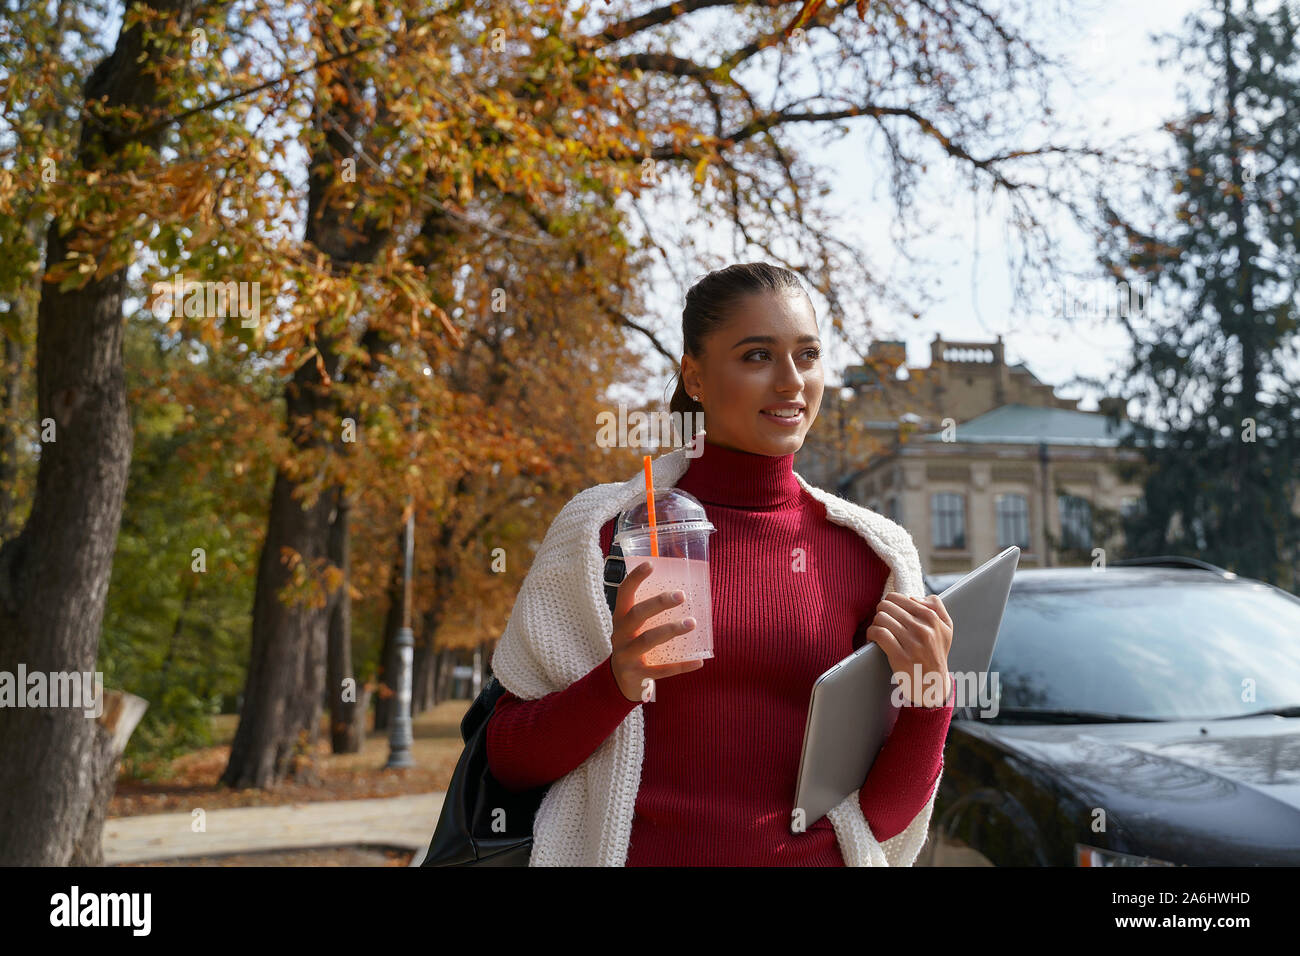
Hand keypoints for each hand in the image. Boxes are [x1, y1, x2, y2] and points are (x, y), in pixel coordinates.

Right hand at [609, 561, 704, 702]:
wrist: (619, 682)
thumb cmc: (634, 646)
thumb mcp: (634, 628)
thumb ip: (651, 613)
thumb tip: (686, 592)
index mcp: (620, 618)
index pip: (624, 593)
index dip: (635, 578)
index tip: (651, 564)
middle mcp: (620, 634)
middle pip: (636, 614)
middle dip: (658, 603)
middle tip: (681, 595)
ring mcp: (626, 656)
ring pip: (648, 640)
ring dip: (671, 630)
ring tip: (692, 623)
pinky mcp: (636, 675)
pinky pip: (661, 670)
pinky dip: (681, 665)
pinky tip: (698, 661)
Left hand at [865, 592, 953, 706]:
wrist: (934, 684)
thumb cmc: (936, 654)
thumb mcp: (946, 628)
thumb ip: (936, 606)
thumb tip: (914, 597)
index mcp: (932, 618)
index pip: (899, 598)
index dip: (890, 604)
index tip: (890, 614)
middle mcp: (923, 628)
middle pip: (887, 605)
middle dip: (881, 612)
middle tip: (882, 622)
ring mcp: (912, 642)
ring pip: (881, 618)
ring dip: (875, 623)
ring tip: (878, 631)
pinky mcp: (900, 656)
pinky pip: (879, 633)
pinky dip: (871, 633)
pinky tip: (873, 638)